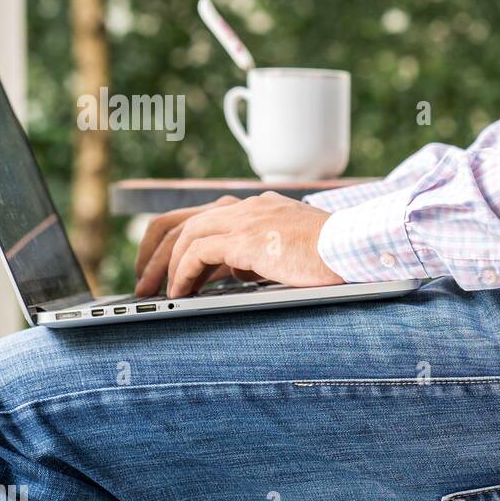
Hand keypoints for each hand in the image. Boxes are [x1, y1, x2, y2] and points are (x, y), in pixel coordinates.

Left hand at [133, 192, 343, 297]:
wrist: (356, 248)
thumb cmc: (335, 256)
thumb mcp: (292, 250)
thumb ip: (262, 254)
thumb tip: (240, 273)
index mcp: (258, 207)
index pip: (202, 216)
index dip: (174, 241)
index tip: (164, 267)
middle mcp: (247, 207)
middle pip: (180, 220)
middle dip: (154, 251)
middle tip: (143, 280)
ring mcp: (246, 218)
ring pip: (183, 235)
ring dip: (162, 266)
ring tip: (154, 292)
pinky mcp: (247, 238)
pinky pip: (197, 253)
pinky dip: (182, 274)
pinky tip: (179, 293)